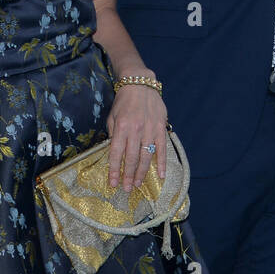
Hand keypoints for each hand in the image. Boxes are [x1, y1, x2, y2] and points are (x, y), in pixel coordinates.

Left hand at [105, 76, 166, 190]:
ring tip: (138, 184)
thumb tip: (115, 153)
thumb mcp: (112, 117)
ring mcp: (150, 129)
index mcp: (121, 127)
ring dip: (142, 172)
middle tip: (127, 189)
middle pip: (131, 158)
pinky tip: (160, 175)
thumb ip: (113, 135)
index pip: (116, 154)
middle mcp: (136, 130)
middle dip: (128, 176)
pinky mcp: (161, 128)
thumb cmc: (123, 101)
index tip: (113, 183)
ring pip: (146, 156)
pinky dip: (162, 163)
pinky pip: (162, 149)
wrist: (140, 84)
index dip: (114, 170)